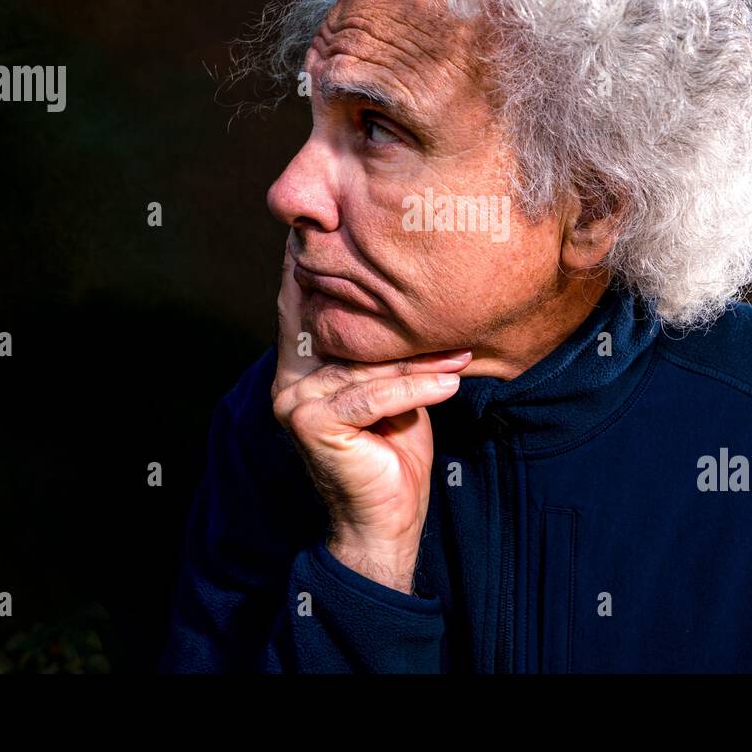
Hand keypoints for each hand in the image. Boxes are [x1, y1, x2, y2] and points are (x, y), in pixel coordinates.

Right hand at [271, 238, 471, 592]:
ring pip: (367, 365)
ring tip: (462, 354)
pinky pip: (373, 395)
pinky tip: (448, 384)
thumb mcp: (394, 391)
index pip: (313, 308)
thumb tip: (414, 301)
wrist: (387, 521)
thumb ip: (387, 353)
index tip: (350, 229)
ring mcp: (296, 401)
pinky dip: (415, 390)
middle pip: (348, 333)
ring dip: (420, 361)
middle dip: (388, 312)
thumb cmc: (394, 454)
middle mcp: (290, 379)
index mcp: (303, 366)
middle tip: (427, 283)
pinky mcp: (312, 423)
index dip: (329, 270)